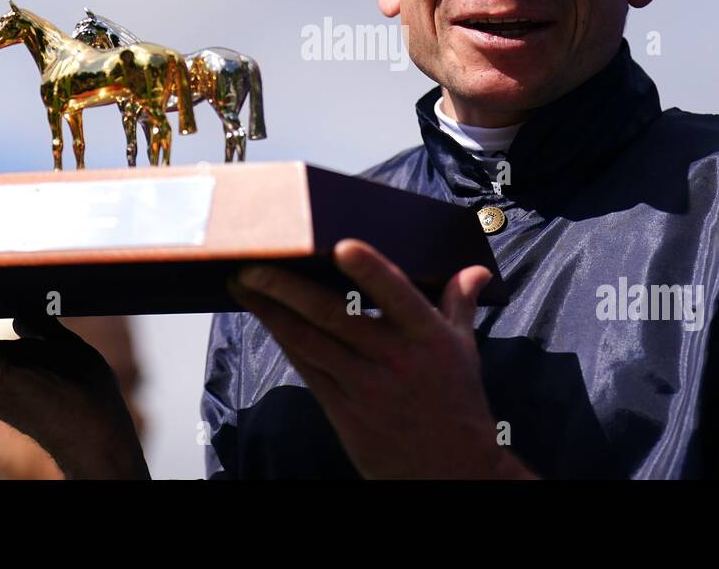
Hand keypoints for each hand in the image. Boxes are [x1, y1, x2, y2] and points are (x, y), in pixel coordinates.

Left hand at [227, 238, 535, 478]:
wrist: (450, 471)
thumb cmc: (456, 403)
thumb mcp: (465, 349)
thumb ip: (460, 303)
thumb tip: (475, 270)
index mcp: (428, 338)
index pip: (398, 296)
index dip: (370, 272)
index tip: (341, 246)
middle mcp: (394, 360)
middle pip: (334, 317)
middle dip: (288, 289)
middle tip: (255, 264)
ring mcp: (365, 387)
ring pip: (310, 343)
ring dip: (272, 313)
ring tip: (243, 285)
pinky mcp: (343, 410)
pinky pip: (307, 368)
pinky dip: (284, 340)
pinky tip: (265, 319)